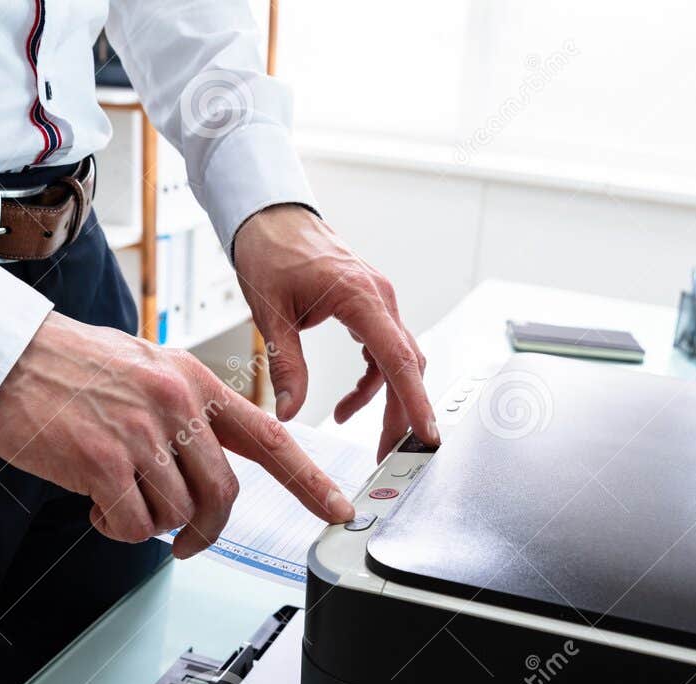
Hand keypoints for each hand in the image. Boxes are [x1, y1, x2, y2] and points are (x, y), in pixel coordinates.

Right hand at [0, 312, 354, 557]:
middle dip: (205, 530)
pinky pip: (134, 526)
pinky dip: (118, 530)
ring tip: (117, 499)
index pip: (270, 438)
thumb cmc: (67, 365)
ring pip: (177, 514)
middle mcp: (176, 404)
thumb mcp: (145, 369)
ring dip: (151, 524)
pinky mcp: (103, 461)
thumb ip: (184, 412)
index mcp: (194, 381)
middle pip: (224, 495)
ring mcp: (141, 433)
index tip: (337, 509)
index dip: (309, 480)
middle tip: (185, 541)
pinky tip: (96, 506)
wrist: (4, 353)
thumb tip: (204, 470)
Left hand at [233, 205, 438, 460]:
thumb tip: (290, 412)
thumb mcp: (271, 314)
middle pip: (406, 366)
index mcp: (360, 297)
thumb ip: (286, 366)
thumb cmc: (271, 252)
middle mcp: (379, 298)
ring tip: (363, 432)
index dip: (414, 400)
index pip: (397, 358)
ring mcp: (379, 301)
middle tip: (389, 453)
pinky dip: (373, 381)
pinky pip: (384, 351)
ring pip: (398, 361)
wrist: (271, 217)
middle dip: (402, 414)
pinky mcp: (370, 306)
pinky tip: (347, 402)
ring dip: (386, 400)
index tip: (425, 433)